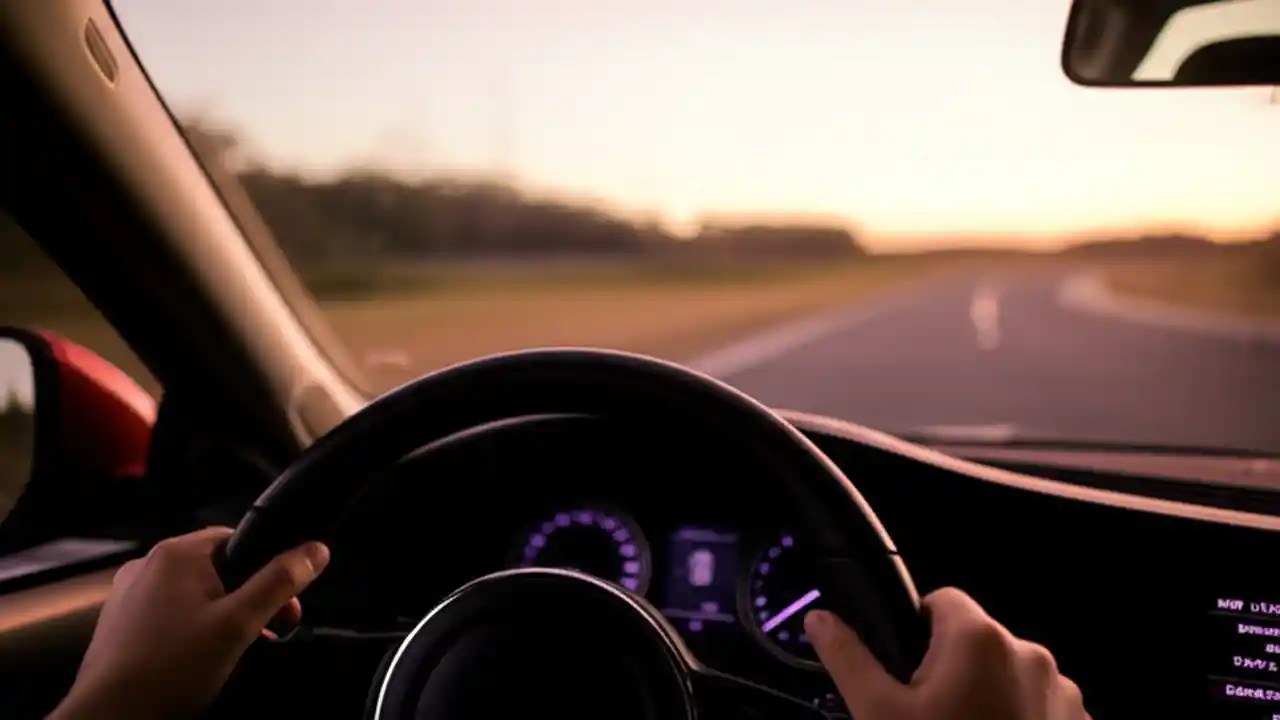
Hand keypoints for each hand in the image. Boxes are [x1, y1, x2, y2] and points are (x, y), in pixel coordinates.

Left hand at [50, 527, 329, 719]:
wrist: (109, 717)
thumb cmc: (174, 667)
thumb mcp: (239, 624)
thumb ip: (279, 582)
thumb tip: (317, 549)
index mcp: (176, 553)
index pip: (237, 539)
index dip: (268, 568)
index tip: (285, 605)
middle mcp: (147, 564)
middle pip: (217, 567)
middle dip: (248, 597)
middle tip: (269, 631)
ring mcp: (128, 593)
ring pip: (193, 592)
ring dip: (222, 614)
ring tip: (235, 648)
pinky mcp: (118, 622)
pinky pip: (168, 611)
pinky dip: (191, 627)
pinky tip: (199, 657)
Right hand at [805, 588, 1088, 719]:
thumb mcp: (878, 713)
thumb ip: (848, 658)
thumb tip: (821, 620)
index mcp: (978, 638)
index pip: (942, 601)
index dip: (917, 630)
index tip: (907, 671)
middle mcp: (1029, 655)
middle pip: (976, 643)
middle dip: (952, 670)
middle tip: (928, 716)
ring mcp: (1061, 693)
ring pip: (1009, 676)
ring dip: (988, 696)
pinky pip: (1040, 707)